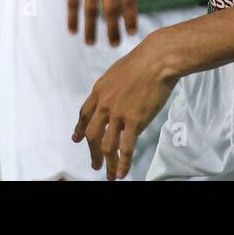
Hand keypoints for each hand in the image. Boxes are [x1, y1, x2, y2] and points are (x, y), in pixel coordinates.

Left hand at [73, 36, 176, 179]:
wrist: (157, 60)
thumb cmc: (143, 61)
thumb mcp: (118, 71)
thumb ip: (113, 87)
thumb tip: (116, 95)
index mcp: (99, 90)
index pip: (84, 114)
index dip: (80, 128)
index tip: (77, 139)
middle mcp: (104, 104)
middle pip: (92, 134)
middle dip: (92, 152)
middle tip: (94, 164)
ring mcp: (118, 114)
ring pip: (107, 145)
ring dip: (106, 162)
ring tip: (108, 174)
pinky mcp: (134, 122)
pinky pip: (125, 148)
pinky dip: (122, 164)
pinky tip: (122, 173)